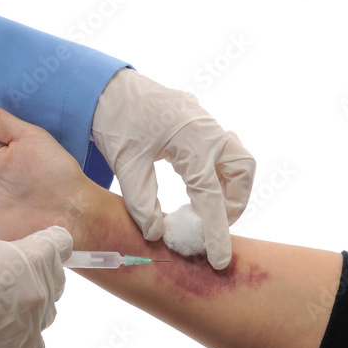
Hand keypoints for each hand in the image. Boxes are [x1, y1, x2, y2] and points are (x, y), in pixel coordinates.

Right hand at [0, 224, 71, 347]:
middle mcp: (43, 290)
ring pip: (45, 311)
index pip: (61, 242)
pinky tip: (0, 331)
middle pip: (55, 279)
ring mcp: (35, 322)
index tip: (40, 243)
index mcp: (35, 257)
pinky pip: (33, 343)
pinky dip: (20, 337)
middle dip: (36, 275)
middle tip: (8, 276)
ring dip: (29, 306)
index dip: (50, 240)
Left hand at [92, 69, 254, 269]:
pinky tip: (196, 187)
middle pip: (241, 172)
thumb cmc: (115, 122)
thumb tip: (157, 234)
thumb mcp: (125, 164)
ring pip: (238, 160)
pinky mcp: (201, 122)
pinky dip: (218, 173)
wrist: (106, 88)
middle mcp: (207, 129)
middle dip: (233, 203)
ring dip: (230, 188)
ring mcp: (207, 122)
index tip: (219, 259)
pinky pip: (224, 151)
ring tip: (204, 209)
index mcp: (190, 139)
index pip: (210, 194)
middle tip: (208, 224)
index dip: (216, 230)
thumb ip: (141, 202)